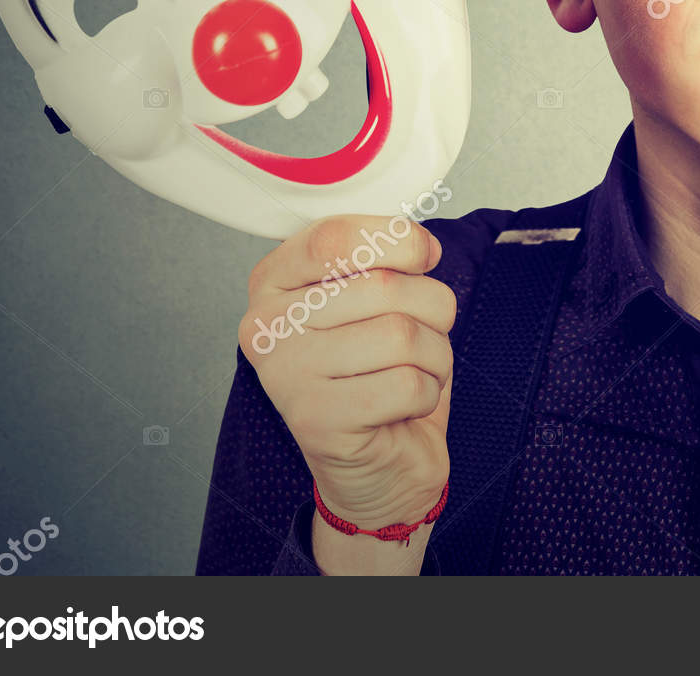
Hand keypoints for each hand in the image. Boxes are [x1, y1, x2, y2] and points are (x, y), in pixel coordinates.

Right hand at [240, 214, 454, 530]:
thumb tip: (420, 243)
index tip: (425, 255)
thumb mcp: (374, 298)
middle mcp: (265, 325)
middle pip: (382, 285)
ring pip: (401, 334)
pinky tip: (404, 405)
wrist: (380, 463)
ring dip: (434, 354)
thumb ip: (382, 259)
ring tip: (415, 371)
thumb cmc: (380, 369)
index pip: (334, 238)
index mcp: (272, 281)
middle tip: (424, 334)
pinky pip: (407, 384)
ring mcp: (284, 375)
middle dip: (431, 308)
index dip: (397, 239)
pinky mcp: (315, 421)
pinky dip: (426, 392)